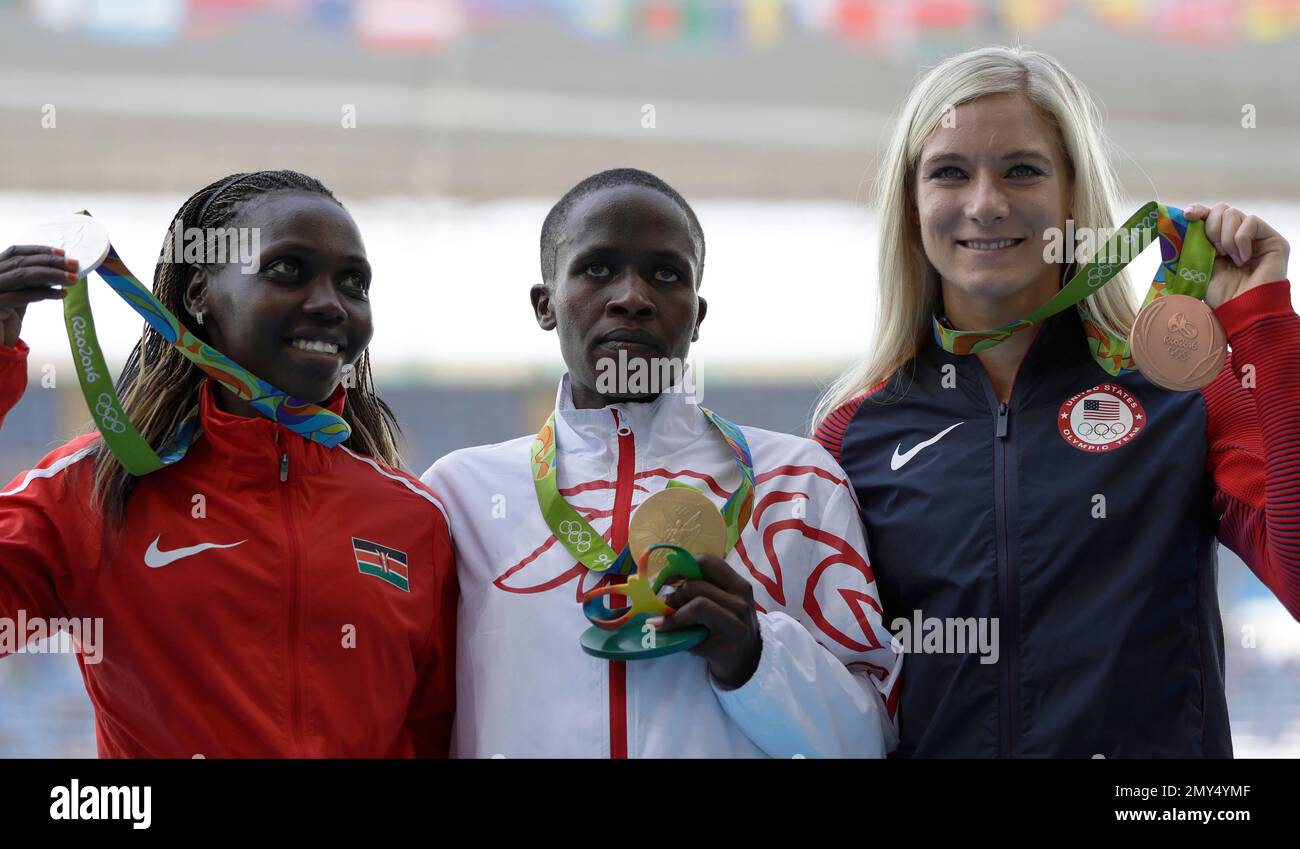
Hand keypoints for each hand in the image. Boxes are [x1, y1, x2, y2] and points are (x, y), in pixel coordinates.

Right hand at [0, 246, 77, 347]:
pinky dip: (45, 293)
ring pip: (23, 275)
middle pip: (22, 262)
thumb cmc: (5, 319)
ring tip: (73, 279)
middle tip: (74, 265)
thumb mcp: (19, 295)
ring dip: (52, 274)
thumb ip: (31, 282)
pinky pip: (23, 295)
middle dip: (51, 262)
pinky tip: (62, 294)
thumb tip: (58, 272)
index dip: (39, 250)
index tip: (62, 253)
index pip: (15, 253)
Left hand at [650, 553, 761, 688]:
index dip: (681, 567)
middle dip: (674, 596)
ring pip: (697, 606)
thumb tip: (659, 581)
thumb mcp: (723, 601)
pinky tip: (668, 635)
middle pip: (695, 586)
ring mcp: (736, 626)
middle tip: (665, 607)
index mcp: (739, 585)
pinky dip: (674, 633)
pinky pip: (692, 635)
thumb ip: (701, 588)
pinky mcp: (726, 649)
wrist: (748, 661)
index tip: (668, 580)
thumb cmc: (728, 625)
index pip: (707, 562)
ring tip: (665, 621)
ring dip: (673, 615)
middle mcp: (741, 602)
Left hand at [1184, 203, 1289, 308]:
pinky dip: (1241, 239)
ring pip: (1234, 213)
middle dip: (1211, 227)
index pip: (1209, 214)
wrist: (1242, 309)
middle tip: (1215, 251)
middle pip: (1221, 209)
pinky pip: (1251, 221)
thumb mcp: (1198, 266)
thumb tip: (1177, 225)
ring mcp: (1256, 236)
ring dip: (1226, 237)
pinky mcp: (1272, 238)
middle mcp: (1238, 235)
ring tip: (1230, 258)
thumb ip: (1191, 245)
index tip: (1188, 215)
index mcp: (1220, 241)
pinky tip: (1243, 258)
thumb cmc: (1220, 294)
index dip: (1199, 211)